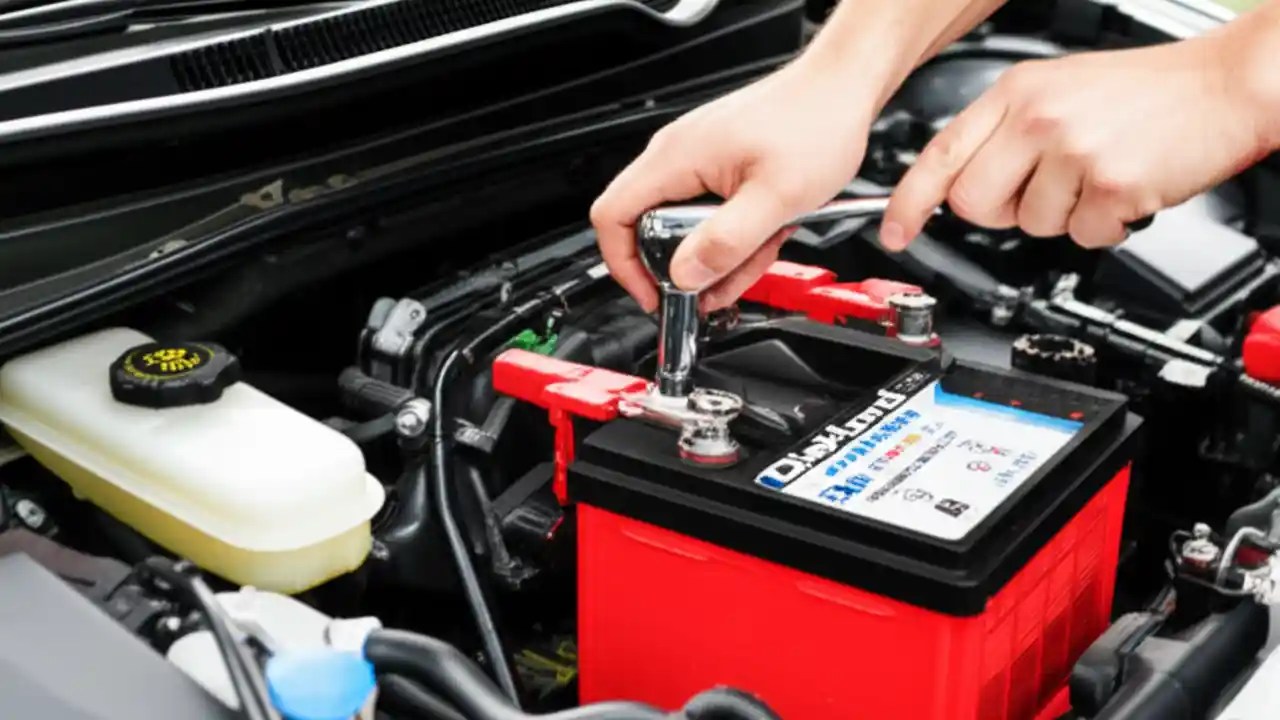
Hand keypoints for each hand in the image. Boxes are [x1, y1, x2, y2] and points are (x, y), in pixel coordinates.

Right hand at [590, 62, 874, 312]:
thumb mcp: (776, 197)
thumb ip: (727, 242)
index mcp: (675, 158)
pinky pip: (711, 214)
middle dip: (690, 265)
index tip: (653, 295)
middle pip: (650, 231)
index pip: (612, 217)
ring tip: (760, 249)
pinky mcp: (719, 166)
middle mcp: (676, 155)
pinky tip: (765, 232)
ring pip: (687, 228)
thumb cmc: (815, 123)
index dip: (623, 266)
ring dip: (722, 252)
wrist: (842, 89)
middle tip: (723, 281)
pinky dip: (736, 235)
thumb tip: (685, 275)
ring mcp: (697, 160)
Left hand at [881, 27, 1279, 250]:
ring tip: (1098, 176)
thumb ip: (1005, 133)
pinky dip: (1104, 226)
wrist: (1225, 86)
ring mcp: (1072, 150)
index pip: (939, 155)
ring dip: (1064, 216)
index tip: (894, 232)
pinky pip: (1081, 236)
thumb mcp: (1057, 92)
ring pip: (1030, 226)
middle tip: (1046, 189)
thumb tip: (960, 185)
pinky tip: (1123, 189)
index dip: (908, 202)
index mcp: (1016, 94)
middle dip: (1005, 212)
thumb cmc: (1146, 93)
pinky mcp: (1110, 184)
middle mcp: (1037, 119)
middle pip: (975, 205)